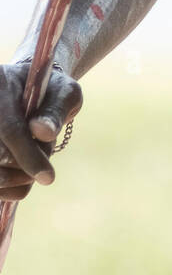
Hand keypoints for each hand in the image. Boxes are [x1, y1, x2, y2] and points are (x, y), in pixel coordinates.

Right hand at [0, 62, 81, 201]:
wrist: (31, 96)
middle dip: (27, 166)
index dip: (27, 155)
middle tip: (47, 151)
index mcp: (1, 86)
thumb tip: (43, 132)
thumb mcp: (63, 92)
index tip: (48, 177)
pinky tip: (24, 173)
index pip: (9, 128)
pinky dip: (12, 189)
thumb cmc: (50, 93)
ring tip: (35, 155)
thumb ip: (56, 110)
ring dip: (19, 178)